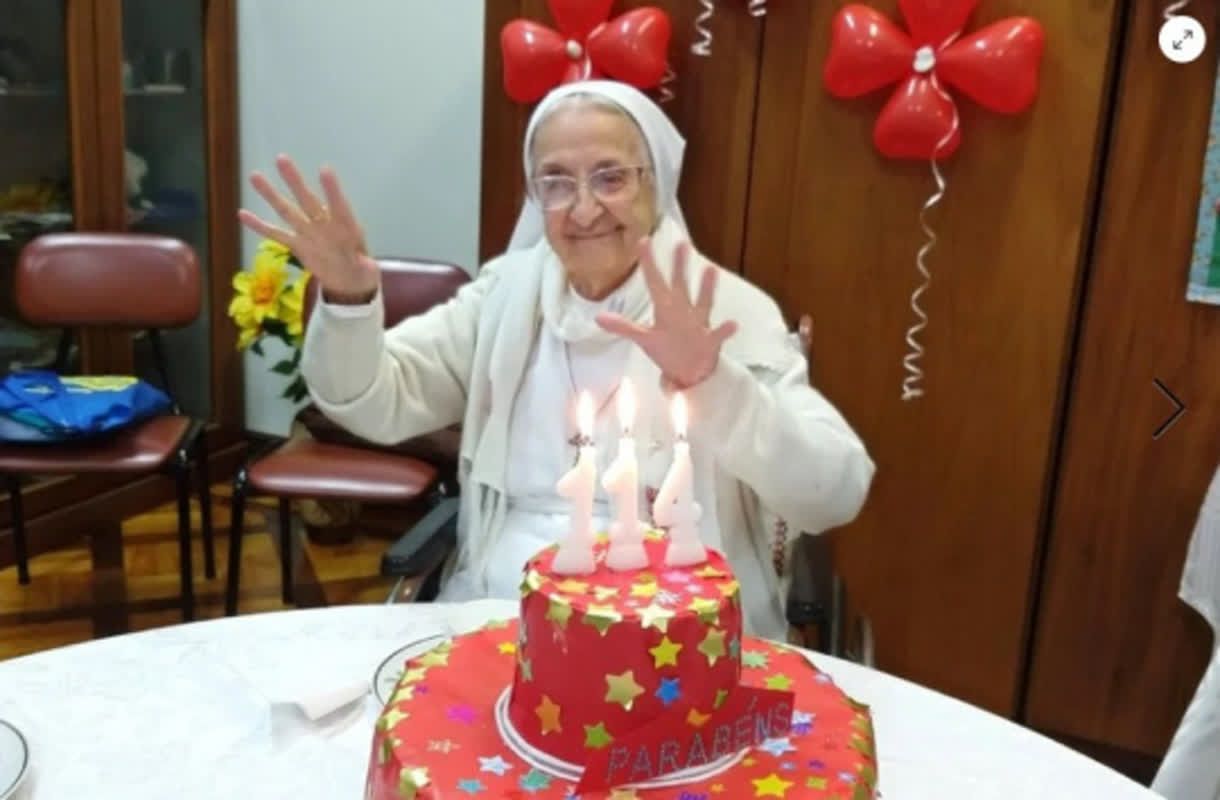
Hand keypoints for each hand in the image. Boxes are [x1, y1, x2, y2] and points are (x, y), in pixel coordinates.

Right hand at [237, 155, 378, 303]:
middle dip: (295, 181)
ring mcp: (307, 233)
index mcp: (345, 227)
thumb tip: (365, 265)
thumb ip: (363, 266)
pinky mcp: (296, 245)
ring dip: (271, 194)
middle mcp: (323, 225)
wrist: (348, 280)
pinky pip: (276, 234)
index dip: (332, 190)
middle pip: (308, 200)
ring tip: (255, 175)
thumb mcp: (366, 270)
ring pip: (287, 210)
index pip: (339, 206)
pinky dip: (259, 226)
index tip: (324, 170)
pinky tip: (242, 214)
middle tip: (281, 158)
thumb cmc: (361, 270)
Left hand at [596, 239, 737, 388]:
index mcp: (664, 309)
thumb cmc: (666, 349)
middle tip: (681, 243)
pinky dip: (725, 329)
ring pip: (702, 302)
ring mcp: (698, 324)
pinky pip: (718, 334)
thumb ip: (623, 327)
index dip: (648, 263)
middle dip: (679, 267)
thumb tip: (597, 317)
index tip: (643, 240)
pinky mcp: (709, 341)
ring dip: (706, 288)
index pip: (654, 282)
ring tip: (711, 270)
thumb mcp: (643, 338)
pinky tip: (732, 324)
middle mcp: (682, 311)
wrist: (689, 372)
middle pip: (679, 286)